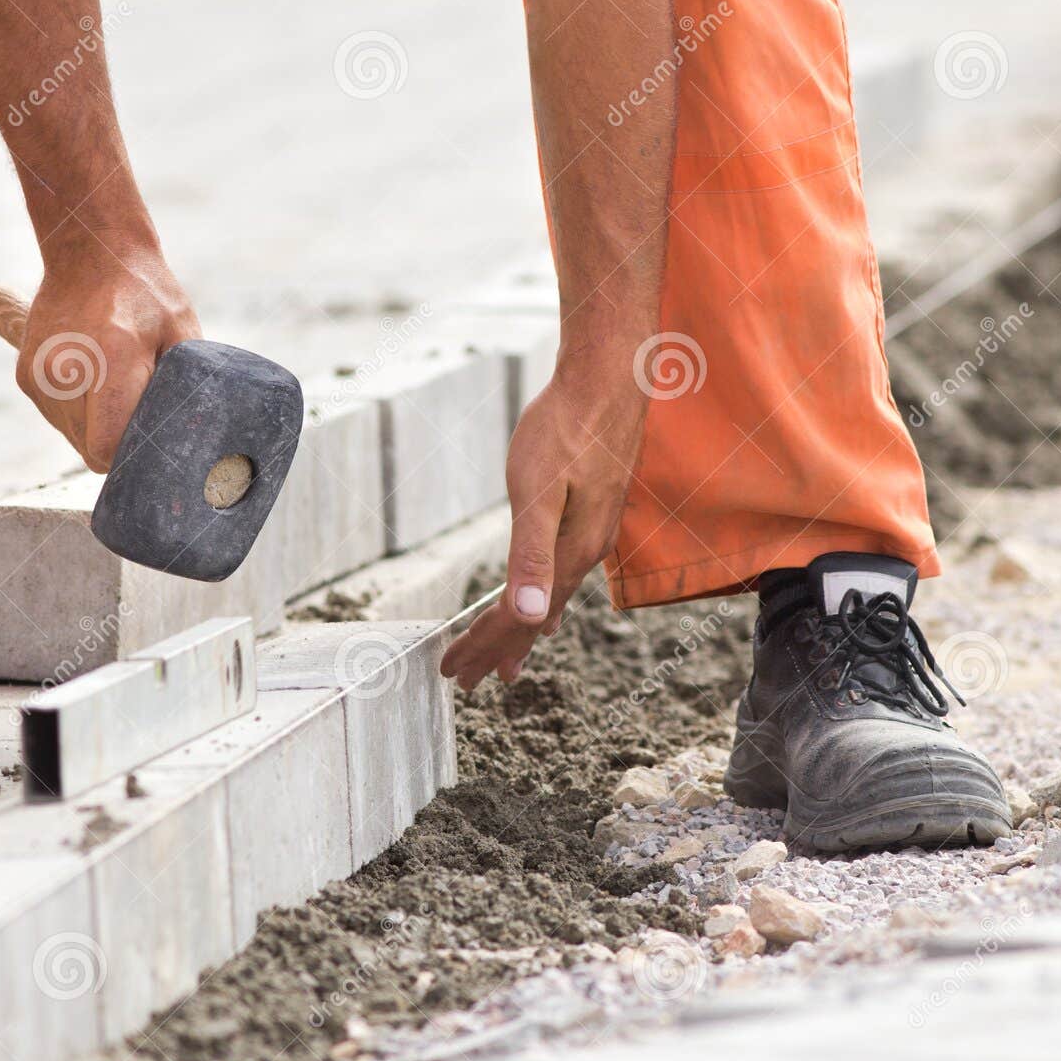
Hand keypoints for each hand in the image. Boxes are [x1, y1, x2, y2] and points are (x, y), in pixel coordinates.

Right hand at [16, 238, 200, 471]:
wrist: (91, 252)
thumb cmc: (147, 296)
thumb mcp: (183, 336)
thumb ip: (185, 392)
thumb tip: (191, 443)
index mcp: (111, 358)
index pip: (107, 445)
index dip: (133, 455)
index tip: (153, 442)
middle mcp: (65, 370)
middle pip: (92, 449)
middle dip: (121, 441)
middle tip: (142, 408)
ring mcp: (39, 375)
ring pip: (75, 439)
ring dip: (99, 428)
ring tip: (118, 387)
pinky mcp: (25, 377)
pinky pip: (60, 421)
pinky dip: (81, 414)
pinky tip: (97, 381)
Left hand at [440, 356, 648, 688]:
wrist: (608, 379)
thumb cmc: (566, 429)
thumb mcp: (538, 492)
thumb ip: (530, 556)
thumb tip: (527, 617)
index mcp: (570, 553)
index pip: (519, 618)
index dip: (484, 646)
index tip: (452, 672)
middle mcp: (586, 552)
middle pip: (535, 617)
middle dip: (499, 650)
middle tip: (467, 681)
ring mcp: (592, 533)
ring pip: (550, 598)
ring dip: (522, 631)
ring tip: (507, 660)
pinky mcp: (592, 513)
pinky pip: (562, 575)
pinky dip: (543, 601)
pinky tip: (544, 605)